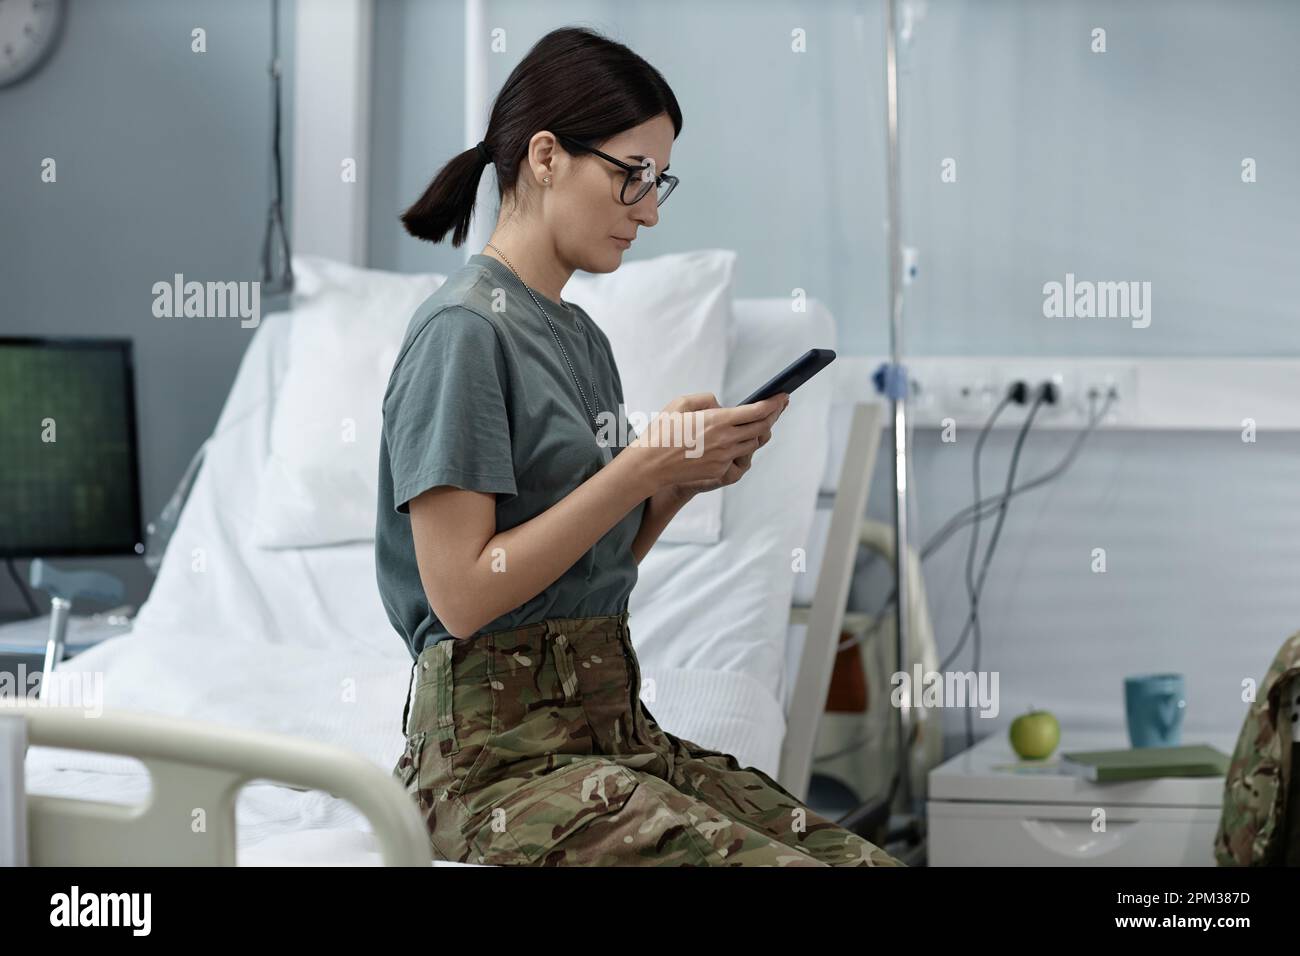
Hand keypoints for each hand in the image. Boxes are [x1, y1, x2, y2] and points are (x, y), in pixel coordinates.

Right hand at [660, 394, 787, 496]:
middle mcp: (726, 440)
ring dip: (760, 431)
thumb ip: (707, 400)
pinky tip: (740, 438)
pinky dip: (740, 446)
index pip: (758, 411)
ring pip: (753, 443)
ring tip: (763, 421)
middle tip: (780, 406)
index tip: (783, 396)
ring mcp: (724, 458)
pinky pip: (737, 456)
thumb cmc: (663, 431)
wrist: (650, 465)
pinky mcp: (719, 471)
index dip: (774, 403)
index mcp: (718, 420)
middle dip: (774, 415)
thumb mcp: (681, 403)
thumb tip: (722, 406)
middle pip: (762, 427)